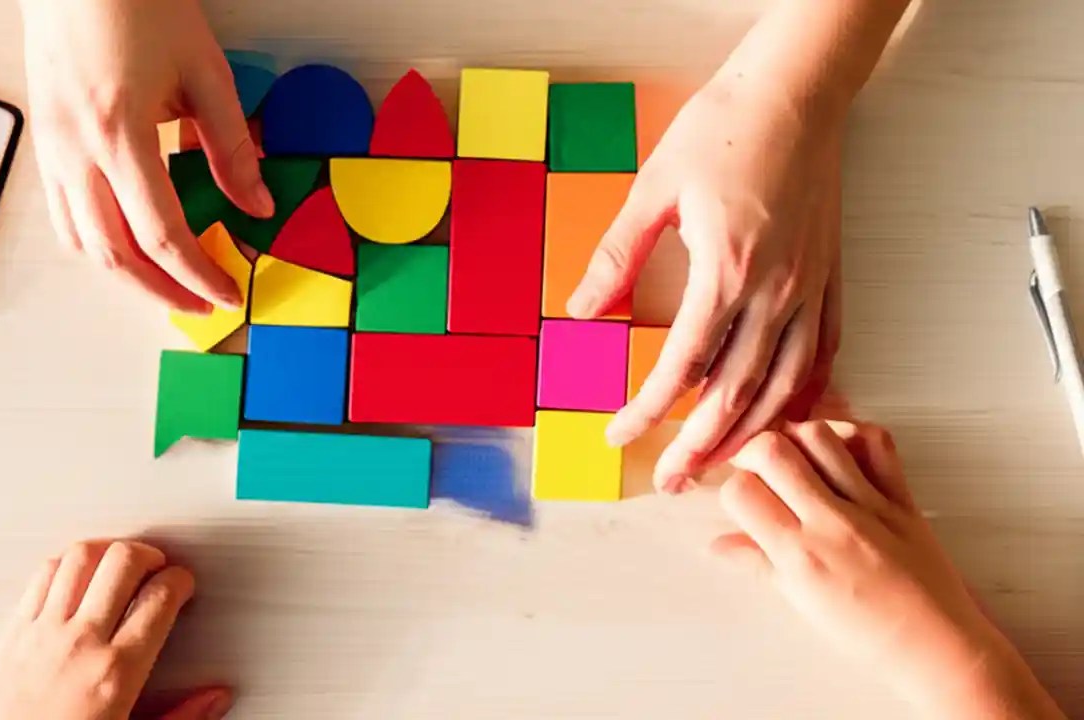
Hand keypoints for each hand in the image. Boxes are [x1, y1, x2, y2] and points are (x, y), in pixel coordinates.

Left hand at [0, 540, 231, 719]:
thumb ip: (181, 716)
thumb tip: (214, 699)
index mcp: (117, 672)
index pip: (159, 597)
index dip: (180, 580)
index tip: (182, 584)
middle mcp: (80, 644)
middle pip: (122, 562)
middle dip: (149, 555)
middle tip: (156, 567)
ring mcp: (43, 634)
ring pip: (80, 558)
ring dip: (107, 551)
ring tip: (119, 562)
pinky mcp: (12, 634)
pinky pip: (42, 577)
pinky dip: (66, 564)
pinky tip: (78, 574)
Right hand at [20, 0, 272, 312]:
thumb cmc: (136, 3)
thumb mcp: (204, 70)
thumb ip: (232, 145)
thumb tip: (257, 204)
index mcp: (118, 132)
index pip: (162, 233)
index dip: (200, 272)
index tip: (230, 291)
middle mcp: (75, 150)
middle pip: (115, 255)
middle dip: (163, 291)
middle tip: (203, 305)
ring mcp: (50, 150)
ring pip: (81, 244)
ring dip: (127, 277)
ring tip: (169, 285)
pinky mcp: (43, 143)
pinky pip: (62, 216)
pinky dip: (97, 245)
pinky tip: (130, 246)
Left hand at [568, 71, 843, 490]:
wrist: (796, 91)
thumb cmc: (724, 129)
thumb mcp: (653, 189)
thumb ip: (618, 257)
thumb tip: (580, 311)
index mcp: (725, 270)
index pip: (682, 366)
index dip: (648, 410)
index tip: (621, 437)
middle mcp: (776, 290)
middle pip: (737, 393)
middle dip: (701, 447)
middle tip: (671, 484)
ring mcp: (811, 287)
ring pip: (787, 385)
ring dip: (752, 434)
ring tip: (721, 467)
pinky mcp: (831, 278)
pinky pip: (823, 354)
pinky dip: (805, 395)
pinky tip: (784, 419)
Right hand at [717, 422, 1064, 719]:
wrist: (938, 647)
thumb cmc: (869, 636)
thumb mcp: (801, 604)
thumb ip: (758, 564)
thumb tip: (718, 545)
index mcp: (799, 554)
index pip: (741, 492)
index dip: (732, 489)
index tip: (742, 499)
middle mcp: (831, 521)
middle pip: (772, 450)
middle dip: (753, 450)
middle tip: (758, 468)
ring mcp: (870, 504)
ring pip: (820, 435)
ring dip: (796, 436)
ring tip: (796, 456)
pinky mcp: (902, 496)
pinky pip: (876, 443)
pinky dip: (851, 434)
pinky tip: (838, 450)